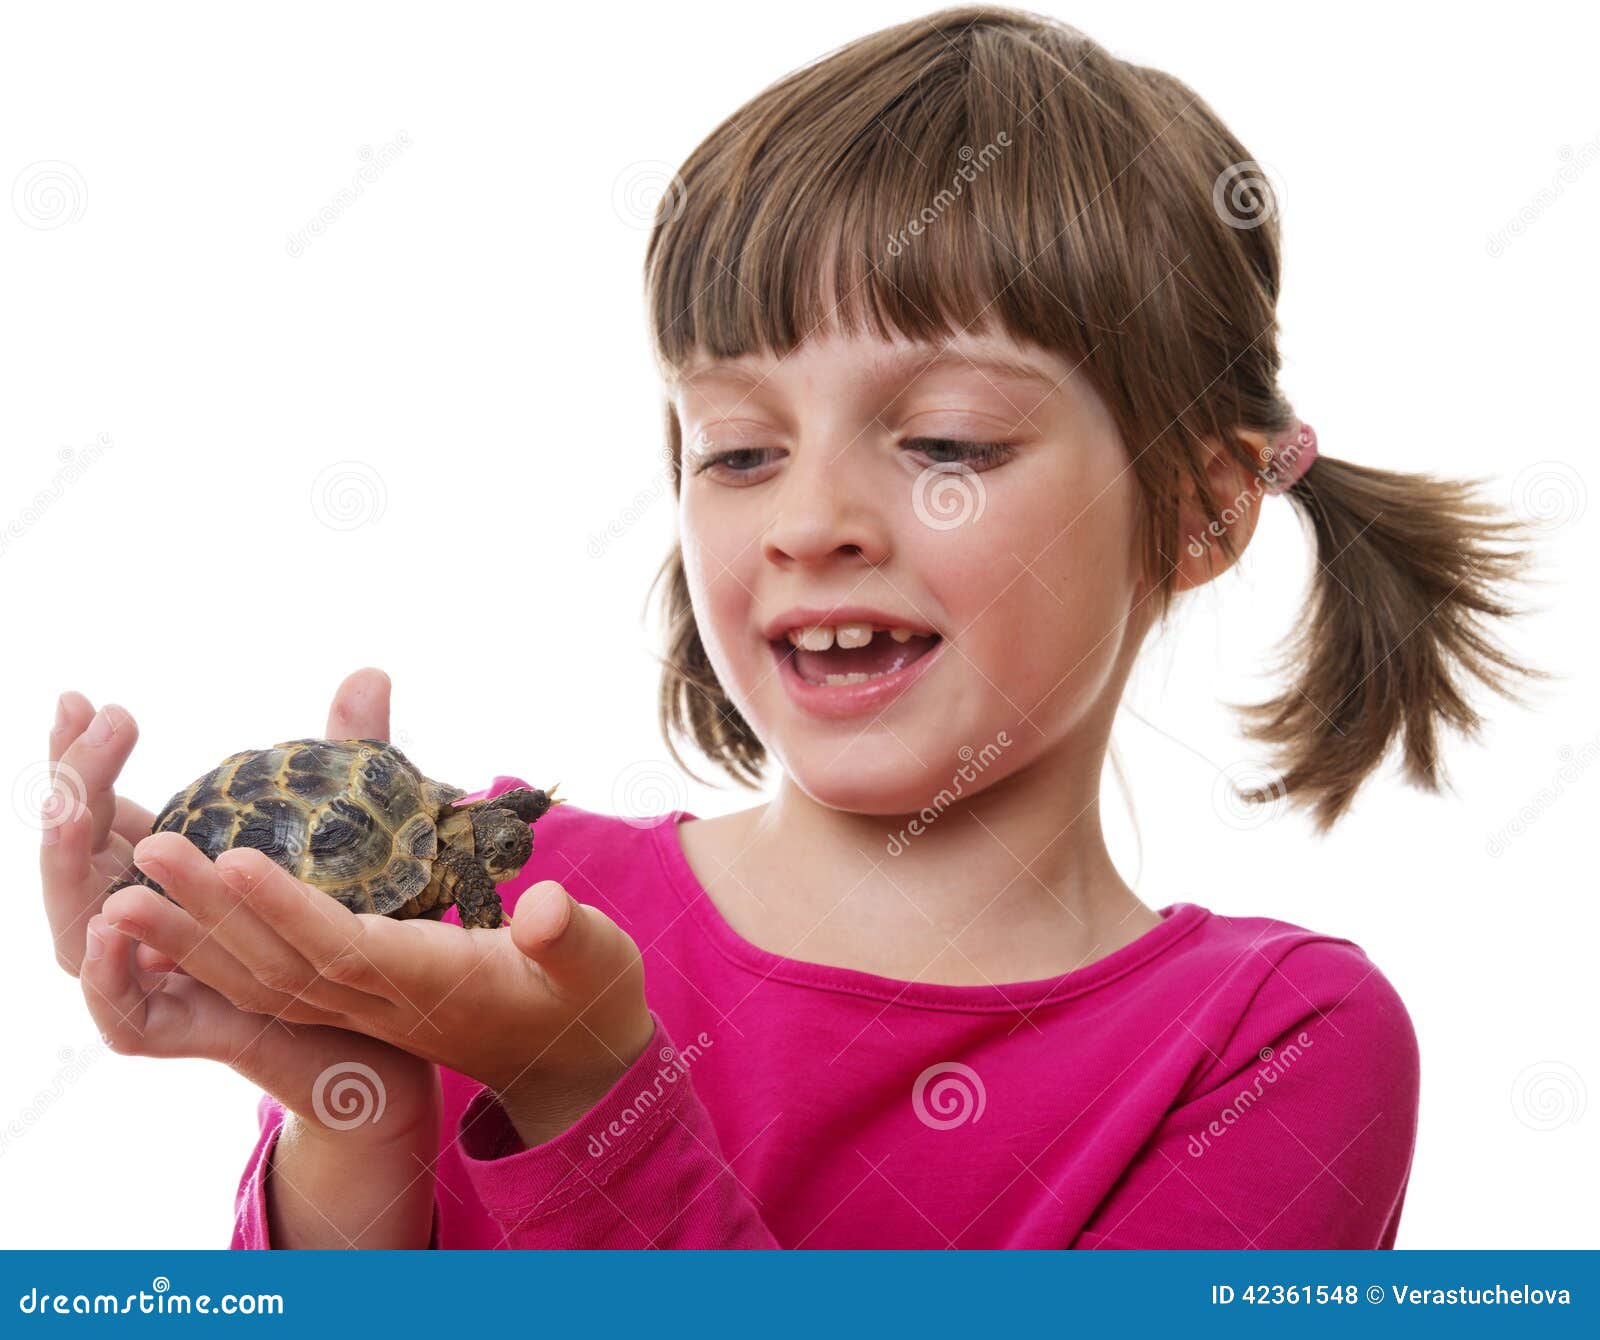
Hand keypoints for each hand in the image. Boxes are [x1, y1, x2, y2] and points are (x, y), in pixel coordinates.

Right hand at [50, 669, 440, 1145]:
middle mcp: (147, 926)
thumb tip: (368, 673)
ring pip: (79, 929)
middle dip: (69, 786)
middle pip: (73, 857)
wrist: (391, 1034)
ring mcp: (154, 983)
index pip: (100, 810)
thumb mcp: (353, 826)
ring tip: (85, 800)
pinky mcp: (180, 1037)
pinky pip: (122, 1013)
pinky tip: (116, 918)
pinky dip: (109, 970)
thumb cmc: (360, 925)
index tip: (87, 698)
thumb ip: (352, 752)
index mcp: (169, 873)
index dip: (84, 758)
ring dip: (75, 860)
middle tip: (97, 721)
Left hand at [107, 827, 656, 1147]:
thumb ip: (569, 937)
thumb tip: (548, 909)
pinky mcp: (354, 1003)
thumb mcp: (597, 960)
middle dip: (210, 912)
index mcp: (434, 984)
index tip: (234, 857)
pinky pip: (268, 986)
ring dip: (191, 940)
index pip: (344, 948)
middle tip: (149, 848)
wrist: (571, 1063)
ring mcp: (362, 1011)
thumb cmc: (588, 996)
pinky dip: (211, 959)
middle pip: (279, 964)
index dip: (286, 909)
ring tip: (126, 887)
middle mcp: (384, 1004)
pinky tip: (170, 926)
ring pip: (260, 981)